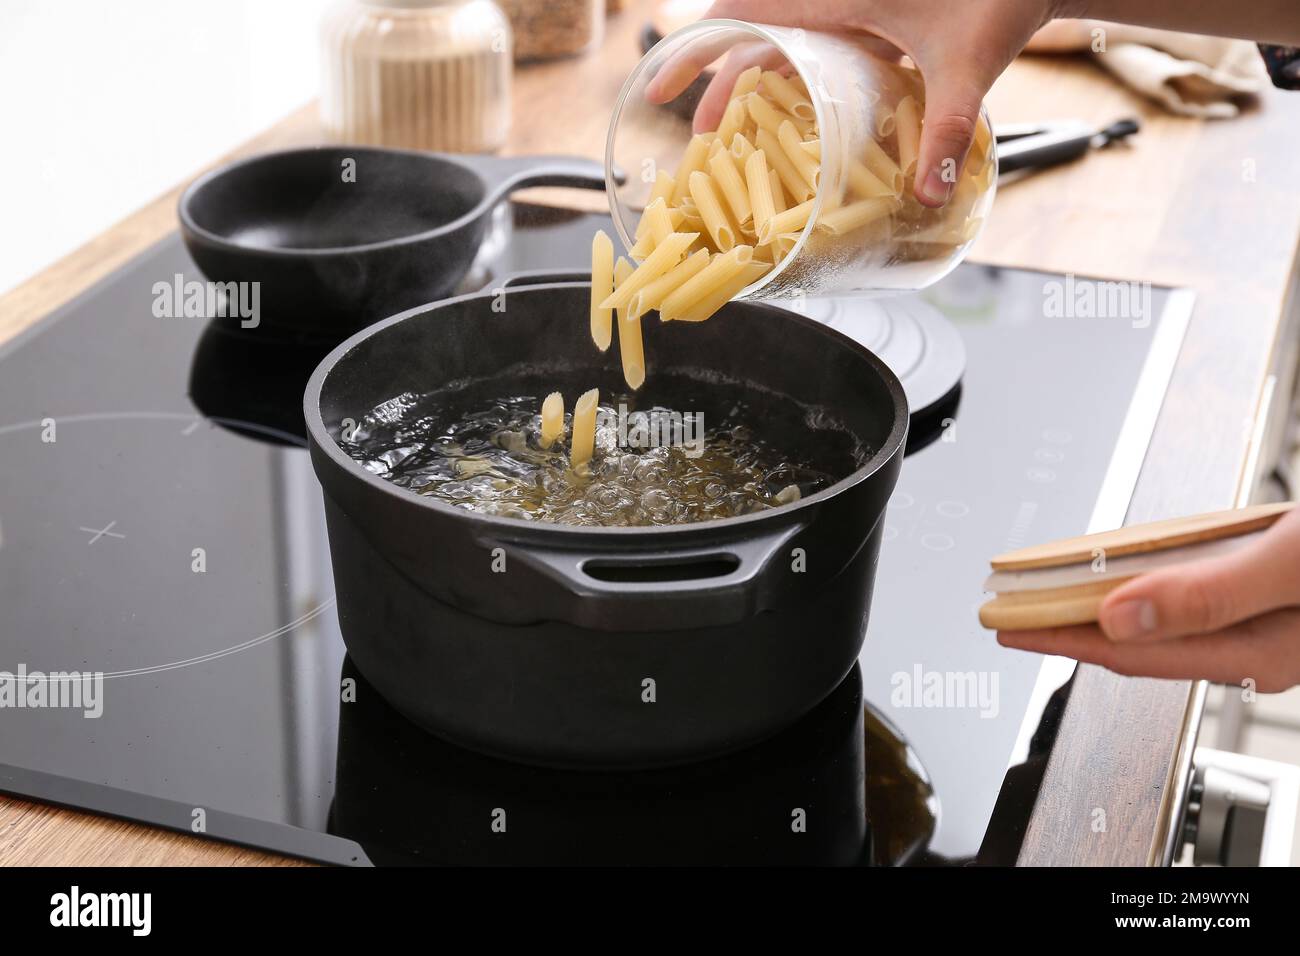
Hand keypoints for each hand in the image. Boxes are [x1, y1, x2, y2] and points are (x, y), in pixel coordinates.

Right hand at [646, 0, 1063, 205]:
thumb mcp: (968, 66)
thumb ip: (947, 131)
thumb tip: (928, 195)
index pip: (742, 15)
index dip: (694, 49)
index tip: (661, 86)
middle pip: (752, 36)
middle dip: (717, 84)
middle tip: (699, 138)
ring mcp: (847, 5)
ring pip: (779, 40)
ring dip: (751, 82)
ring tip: (730, 133)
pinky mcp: (867, 13)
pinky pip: (810, 42)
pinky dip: (787, 75)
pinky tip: (785, 114)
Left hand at [998, 505, 1299, 691]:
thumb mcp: (1289, 566)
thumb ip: (1210, 594)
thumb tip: (1121, 616)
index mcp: (1255, 653)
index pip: (1128, 653)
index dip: (1058, 636)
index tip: (1007, 624)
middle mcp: (1254, 647)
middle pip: (1136, 641)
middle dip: (1067, 624)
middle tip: (1012, 608)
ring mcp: (1259, 625)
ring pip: (1159, 621)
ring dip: (1102, 603)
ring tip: (1051, 592)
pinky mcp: (1263, 599)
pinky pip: (1185, 598)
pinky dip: (1144, 583)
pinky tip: (1128, 571)